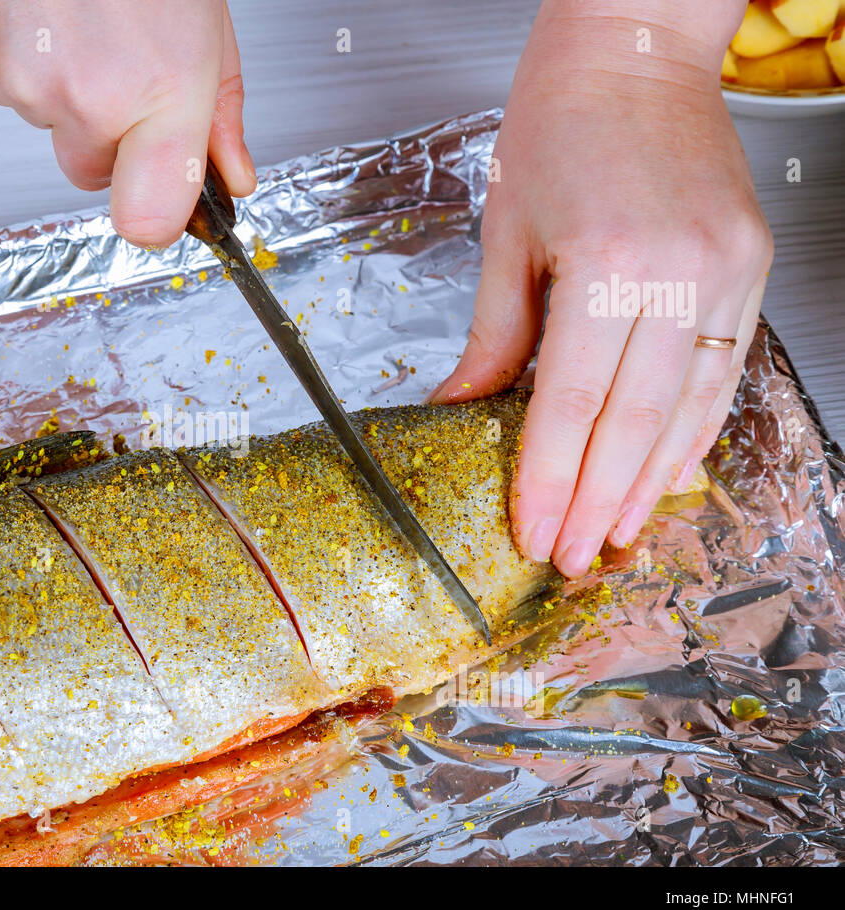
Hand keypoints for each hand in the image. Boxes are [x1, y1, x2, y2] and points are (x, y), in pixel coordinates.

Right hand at [0, 0, 255, 246]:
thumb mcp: (205, 20)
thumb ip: (218, 111)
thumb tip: (230, 176)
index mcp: (154, 85)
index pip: (148, 219)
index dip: (161, 211)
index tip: (172, 202)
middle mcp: (78, 95)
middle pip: (92, 168)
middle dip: (109, 130)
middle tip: (122, 61)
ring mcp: (15, 80)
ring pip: (45, 120)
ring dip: (61, 83)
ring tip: (79, 14)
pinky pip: (2, 85)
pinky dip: (20, 54)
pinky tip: (40, 8)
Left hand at [429, 0, 771, 577]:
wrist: (635, 53)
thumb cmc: (559, 125)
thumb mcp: (506, 235)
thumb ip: (493, 337)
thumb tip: (460, 412)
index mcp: (610, 263)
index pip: (570, 405)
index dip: (550, 480)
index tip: (531, 531)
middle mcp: (680, 272)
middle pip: (634, 421)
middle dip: (596, 501)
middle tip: (569, 556)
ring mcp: (727, 271)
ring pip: (687, 408)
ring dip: (647, 483)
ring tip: (614, 535)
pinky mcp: (748, 267)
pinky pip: (722, 371)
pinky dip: (692, 431)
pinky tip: (665, 474)